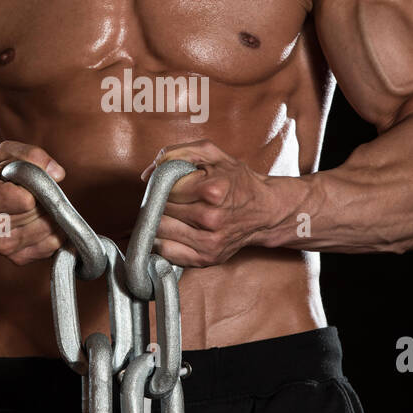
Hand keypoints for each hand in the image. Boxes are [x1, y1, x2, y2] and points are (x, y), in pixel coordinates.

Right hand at [0, 142, 66, 264]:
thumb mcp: (8, 155)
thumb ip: (31, 156)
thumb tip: (57, 174)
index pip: (26, 200)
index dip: (34, 187)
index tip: (27, 182)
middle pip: (39, 215)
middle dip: (44, 201)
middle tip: (33, 193)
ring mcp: (3, 247)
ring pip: (49, 231)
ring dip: (51, 216)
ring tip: (36, 207)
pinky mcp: (18, 258)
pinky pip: (52, 245)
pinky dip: (54, 232)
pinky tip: (41, 220)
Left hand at [140, 139, 275, 267]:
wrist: (265, 210)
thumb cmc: (237, 181)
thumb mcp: (211, 154)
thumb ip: (176, 154)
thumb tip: (147, 174)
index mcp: (213, 191)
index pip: (166, 188)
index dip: (163, 183)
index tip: (170, 183)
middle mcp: (211, 218)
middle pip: (161, 210)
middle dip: (161, 202)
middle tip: (172, 198)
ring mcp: (209, 242)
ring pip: (159, 231)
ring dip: (160, 221)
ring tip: (173, 213)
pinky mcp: (206, 258)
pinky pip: (167, 252)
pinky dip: (163, 242)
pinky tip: (174, 230)